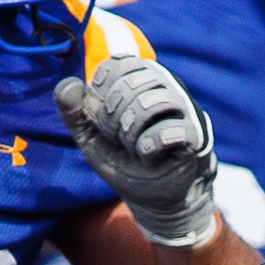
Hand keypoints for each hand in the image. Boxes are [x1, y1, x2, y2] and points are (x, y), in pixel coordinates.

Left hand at [56, 56, 218, 247]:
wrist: (152, 197)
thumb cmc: (123, 159)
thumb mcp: (89, 136)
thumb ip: (73, 110)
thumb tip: (70, 84)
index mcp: (137, 76)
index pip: (114, 67)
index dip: (100, 96)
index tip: (103, 120)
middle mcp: (162, 84)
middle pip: (130, 85)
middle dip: (112, 119)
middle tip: (118, 139)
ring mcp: (182, 107)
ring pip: (150, 103)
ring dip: (130, 134)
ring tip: (133, 148)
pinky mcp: (194, 133)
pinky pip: (166, 132)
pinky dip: (148, 149)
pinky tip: (149, 158)